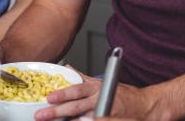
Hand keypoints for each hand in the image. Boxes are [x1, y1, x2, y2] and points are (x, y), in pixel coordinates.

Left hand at [33, 69, 157, 120]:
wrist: (143, 105)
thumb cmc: (122, 94)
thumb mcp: (100, 82)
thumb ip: (82, 77)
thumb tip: (66, 68)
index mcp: (96, 87)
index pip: (76, 89)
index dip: (62, 94)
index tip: (49, 98)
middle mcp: (99, 98)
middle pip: (75, 106)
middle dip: (56, 112)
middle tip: (41, 114)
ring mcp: (104, 111)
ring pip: (81, 118)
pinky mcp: (108, 119)